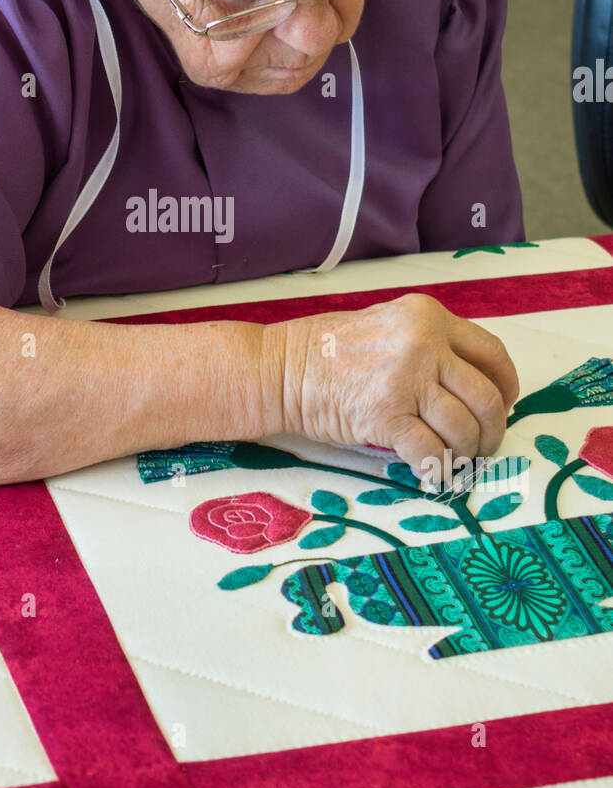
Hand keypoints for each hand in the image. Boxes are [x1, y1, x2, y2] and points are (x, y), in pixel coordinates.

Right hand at [264, 293, 519, 472]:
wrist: (281, 369)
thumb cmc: (329, 353)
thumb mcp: (390, 328)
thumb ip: (431, 346)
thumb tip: (473, 389)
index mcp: (429, 316)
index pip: (493, 354)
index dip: (507, 387)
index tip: (504, 407)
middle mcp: (424, 342)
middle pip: (487, 397)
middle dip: (491, 431)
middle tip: (481, 447)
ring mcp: (406, 378)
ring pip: (464, 428)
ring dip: (464, 454)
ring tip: (453, 461)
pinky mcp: (386, 414)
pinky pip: (431, 451)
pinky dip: (435, 468)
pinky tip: (429, 472)